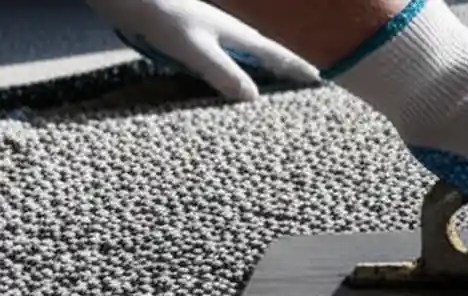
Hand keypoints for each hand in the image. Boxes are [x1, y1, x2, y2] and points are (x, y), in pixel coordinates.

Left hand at [85, 0, 319, 100]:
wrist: (130, 0)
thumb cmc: (163, 20)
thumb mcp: (195, 50)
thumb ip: (224, 73)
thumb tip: (254, 98)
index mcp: (238, 37)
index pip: (278, 55)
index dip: (299, 68)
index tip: (322, 79)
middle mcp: (231, 37)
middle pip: (268, 57)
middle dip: (287, 70)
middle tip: (307, 86)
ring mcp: (215, 39)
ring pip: (248, 59)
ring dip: (264, 73)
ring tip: (279, 90)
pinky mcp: (198, 43)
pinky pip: (228, 62)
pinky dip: (239, 74)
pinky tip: (235, 84)